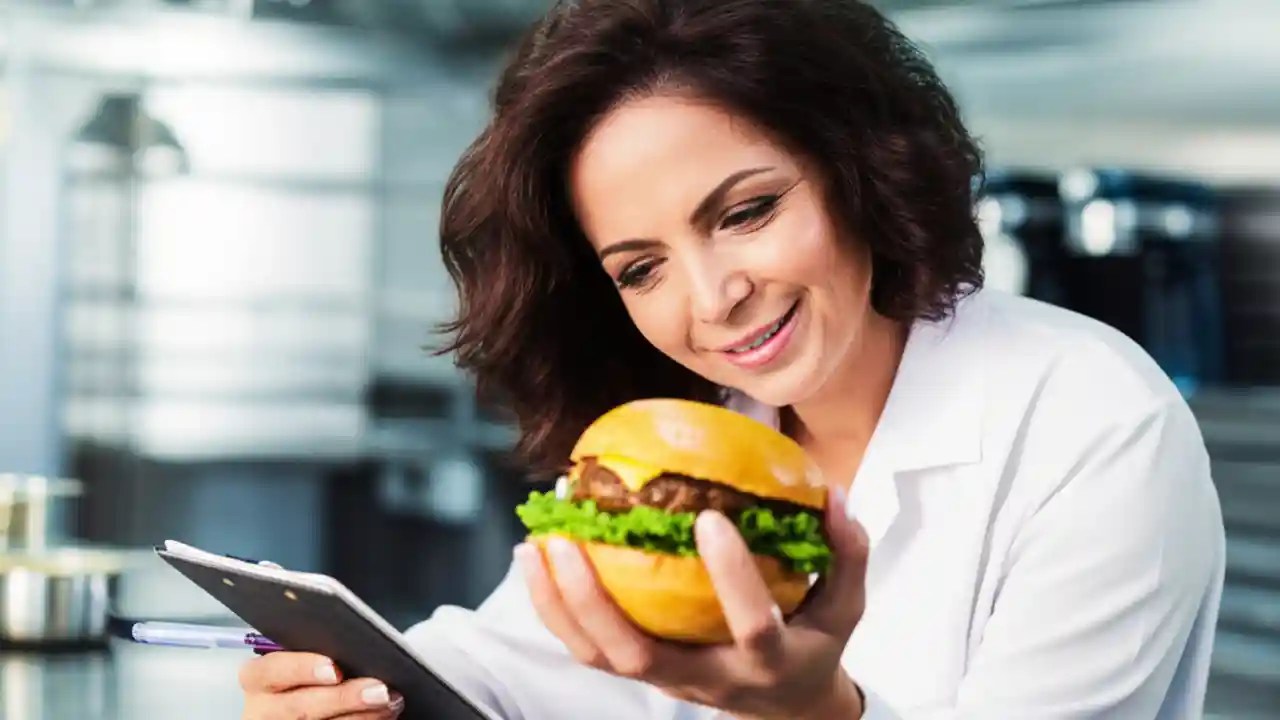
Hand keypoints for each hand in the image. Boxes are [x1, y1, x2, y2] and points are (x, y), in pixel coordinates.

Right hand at [238, 651, 404, 718]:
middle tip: (380, 689)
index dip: (303, 668)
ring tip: (391, 702)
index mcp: (259, 679)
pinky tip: (383, 716)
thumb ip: (318, 648)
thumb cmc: (303, 675)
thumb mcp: (300, 658)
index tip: (334, 668)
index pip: (271, 670)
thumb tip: (356, 639)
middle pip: (301, 708)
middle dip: (344, 698)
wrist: (291, 710)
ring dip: (362, 717)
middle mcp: (263, 710)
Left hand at [516, 485, 869, 719]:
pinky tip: (537, 559)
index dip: (732, 578)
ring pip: (600, 659)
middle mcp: (709, 681)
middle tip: (567, 539)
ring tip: (533, 545)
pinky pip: (588, 651)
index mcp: (767, 662)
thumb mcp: (844, 605)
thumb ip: (845, 552)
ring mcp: (669, 682)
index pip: (752, 627)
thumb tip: (833, 494)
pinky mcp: (643, 675)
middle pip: (641, 657)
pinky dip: (555, 609)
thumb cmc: (814, 644)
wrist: (787, 710)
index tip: (710, 518)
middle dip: (596, 601)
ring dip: (558, 605)